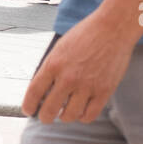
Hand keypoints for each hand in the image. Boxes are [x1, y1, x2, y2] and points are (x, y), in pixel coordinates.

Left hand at [22, 9, 137, 125]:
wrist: (114, 26)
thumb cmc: (87, 33)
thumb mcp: (62, 46)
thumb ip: (52, 67)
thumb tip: (43, 89)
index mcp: (54, 63)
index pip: (34, 93)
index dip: (28, 106)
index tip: (28, 110)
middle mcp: (68, 77)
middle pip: (48, 111)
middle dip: (45, 117)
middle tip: (47, 116)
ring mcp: (86, 85)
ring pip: (69, 116)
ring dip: (65, 116)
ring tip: (67, 110)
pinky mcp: (103, 91)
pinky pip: (89, 116)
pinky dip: (83, 116)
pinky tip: (83, 110)